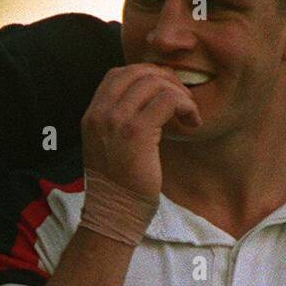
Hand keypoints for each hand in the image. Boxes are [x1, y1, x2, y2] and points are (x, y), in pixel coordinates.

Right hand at [81, 65, 200, 203]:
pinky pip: (168, 100)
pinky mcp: (136, 132)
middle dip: (166, 80)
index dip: (146, 75)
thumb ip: (119, 121)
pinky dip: (185, 105)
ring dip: (179, 94)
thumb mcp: (109, 147)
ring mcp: (116, 121)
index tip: (165, 93)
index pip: (118, 74)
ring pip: (155, 83)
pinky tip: (192, 122)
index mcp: (92, 115)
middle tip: (183, 101)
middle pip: (138, 72)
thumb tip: (149, 100)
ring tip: (189, 113)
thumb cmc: (119, 186)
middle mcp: (101, 114)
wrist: (114, 214)